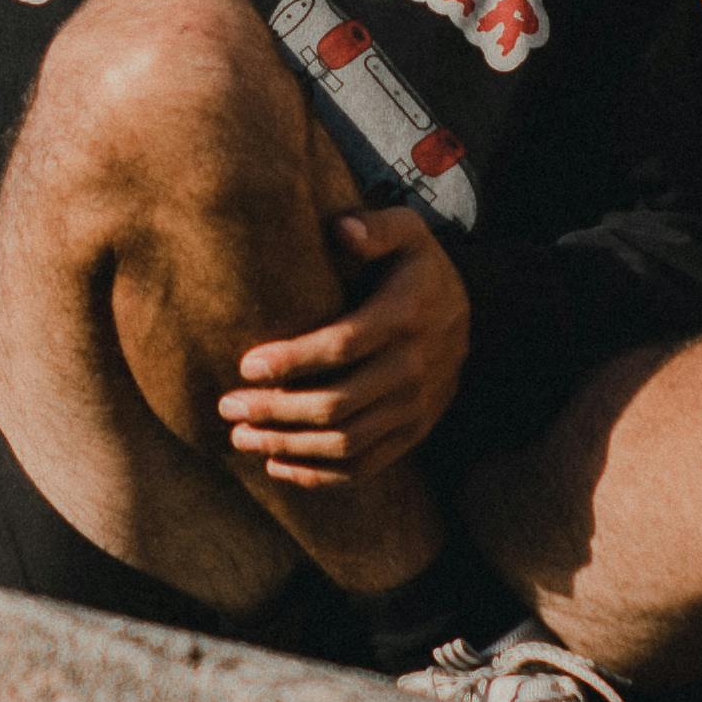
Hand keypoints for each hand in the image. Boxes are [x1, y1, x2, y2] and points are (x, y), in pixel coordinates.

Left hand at [222, 209, 468, 491]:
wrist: (472, 313)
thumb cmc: (418, 267)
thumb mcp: (407, 231)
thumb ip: (374, 227)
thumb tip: (340, 230)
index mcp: (407, 315)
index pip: (343, 346)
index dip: (293, 360)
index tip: (245, 366)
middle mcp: (416, 367)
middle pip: (338, 403)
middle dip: (277, 410)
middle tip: (229, 407)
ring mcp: (418, 406)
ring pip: (347, 442)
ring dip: (289, 447)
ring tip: (241, 438)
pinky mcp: (415, 431)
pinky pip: (365, 465)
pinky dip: (319, 474)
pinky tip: (276, 466)